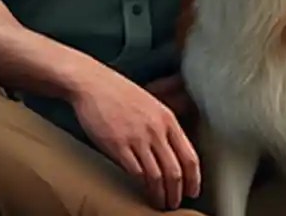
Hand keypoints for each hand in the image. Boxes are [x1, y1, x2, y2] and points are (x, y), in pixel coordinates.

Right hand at [67, 65, 200, 209]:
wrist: (91, 82)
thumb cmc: (118, 92)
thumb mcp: (150, 103)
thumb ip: (162, 125)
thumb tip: (172, 151)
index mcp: (167, 119)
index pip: (190, 156)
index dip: (194, 179)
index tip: (192, 191)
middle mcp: (156, 130)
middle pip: (175, 171)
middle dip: (177, 193)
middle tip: (174, 203)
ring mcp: (137, 138)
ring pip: (156, 176)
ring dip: (160, 195)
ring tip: (159, 203)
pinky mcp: (117, 145)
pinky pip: (135, 172)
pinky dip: (141, 186)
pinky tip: (141, 191)